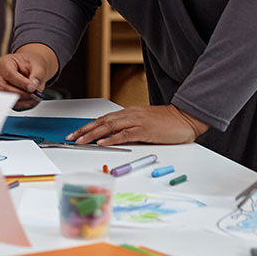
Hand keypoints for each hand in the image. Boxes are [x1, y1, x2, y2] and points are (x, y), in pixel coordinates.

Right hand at [0, 44, 56, 110]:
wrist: (33, 68)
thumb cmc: (33, 64)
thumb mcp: (39, 66)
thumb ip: (37, 75)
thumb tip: (33, 86)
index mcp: (4, 63)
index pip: (9, 74)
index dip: (21, 83)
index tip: (32, 88)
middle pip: (4, 88)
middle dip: (21, 94)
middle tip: (35, 94)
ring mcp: (0, 87)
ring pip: (7, 98)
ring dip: (23, 101)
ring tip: (36, 97)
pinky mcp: (5, 97)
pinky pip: (12, 104)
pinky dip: (24, 105)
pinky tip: (33, 100)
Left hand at [67, 105, 207, 145]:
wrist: (185, 117)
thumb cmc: (167, 122)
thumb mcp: (144, 123)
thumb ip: (130, 129)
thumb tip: (114, 139)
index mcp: (129, 113)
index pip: (103, 119)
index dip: (88, 126)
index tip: (75, 133)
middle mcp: (130, 115)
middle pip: (102, 122)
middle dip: (84, 130)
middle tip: (71, 137)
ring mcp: (137, 121)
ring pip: (109, 127)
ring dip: (93, 134)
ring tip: (80, 141)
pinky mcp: (145, 130)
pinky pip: (125, 134)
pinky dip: (112, 139)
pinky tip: (102, 143)